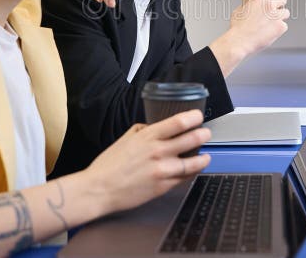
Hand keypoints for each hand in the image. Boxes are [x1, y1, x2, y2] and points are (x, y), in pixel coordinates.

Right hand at [82, 110, 210, 216]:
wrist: (99, 189)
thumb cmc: (109, 164)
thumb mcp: (126, 138)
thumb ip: (143, 131)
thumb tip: (156, 128)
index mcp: (148, 136)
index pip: (178, 122)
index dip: (193, 117)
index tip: (198, 116)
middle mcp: (158, 151)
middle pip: (191, 139)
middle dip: (203, 135)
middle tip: (206, 133)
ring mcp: (162, 170)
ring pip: (193, 162)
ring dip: (203, 158)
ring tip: (206, 156)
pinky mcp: (163, 187)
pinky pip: (184, 178)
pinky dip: (192, 173)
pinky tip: (194, 170)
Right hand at [209, 0, 289, 76]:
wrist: (240, 41)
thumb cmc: (238, 28)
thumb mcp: (240, 10)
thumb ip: (249, 5)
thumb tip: (251, 5)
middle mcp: (269, 5)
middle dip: (280, 5)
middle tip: (275, 10)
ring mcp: (276, 16)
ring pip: (286, 12)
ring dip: (280, 17)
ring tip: (271, 23)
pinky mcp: (280, 27)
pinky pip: (284, 25)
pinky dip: (279, 29)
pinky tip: (270, 31)